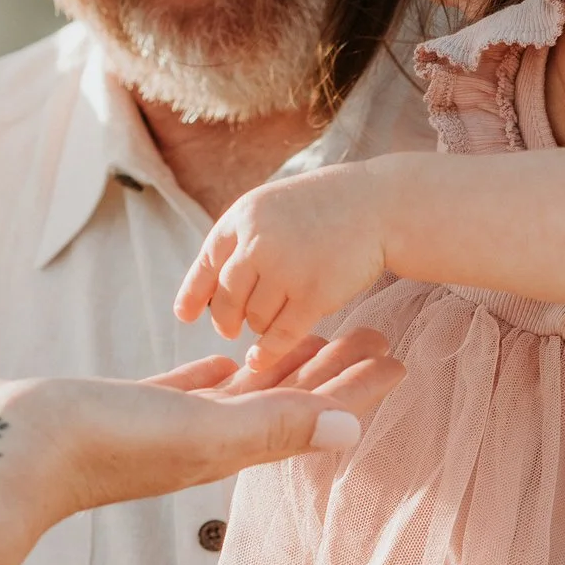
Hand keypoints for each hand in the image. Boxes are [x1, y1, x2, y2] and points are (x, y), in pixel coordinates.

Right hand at [0, 327, 403, 532]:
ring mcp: (167, 426)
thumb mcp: (200, 430)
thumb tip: (353, 429)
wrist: (5, 455)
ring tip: (314, 333)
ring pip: (243, 391)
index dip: (357, 388)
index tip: (401, 359)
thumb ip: (276, 425)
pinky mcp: (129, 408)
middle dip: (331, 371)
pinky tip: (227, 352)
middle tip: (373, 335)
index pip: (311, 415)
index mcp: (229, 446)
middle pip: (287, 400)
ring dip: (281, 364)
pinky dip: (219, 369)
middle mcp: (206, 440)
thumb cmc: (102, 446)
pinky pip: (189, 387)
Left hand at [175, 164, 392, 372]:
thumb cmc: (325, 209)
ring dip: (257, 326)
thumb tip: (205, 292)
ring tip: (266, 324)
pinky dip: (268, 351)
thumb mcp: (273, 207)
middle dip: (225, 318)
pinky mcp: (315, 294)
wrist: (379, 206)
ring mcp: (287, 268)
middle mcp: (259, 241)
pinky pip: (281, 334)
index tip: (185, 315)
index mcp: (244, 216)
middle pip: (226, 297)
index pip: (207, 263)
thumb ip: (243, 239)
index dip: (194, 293)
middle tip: (228, 329)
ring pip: (254, 318)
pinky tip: (261, 358)